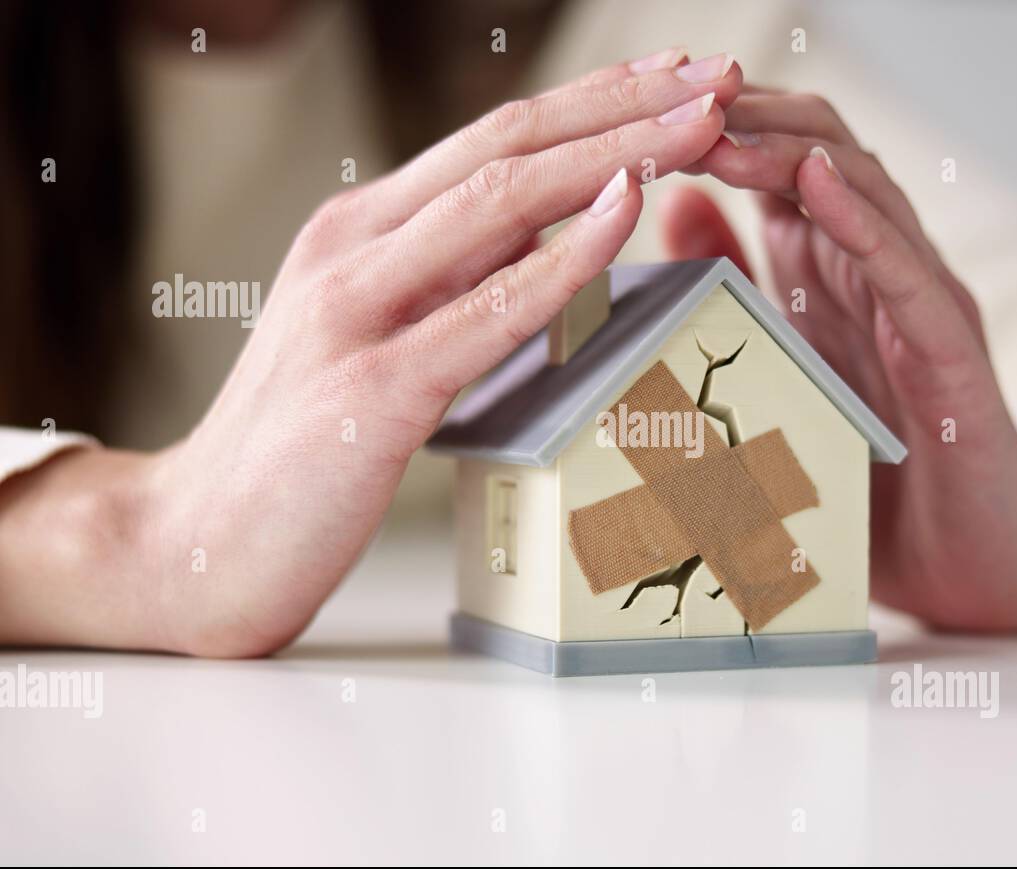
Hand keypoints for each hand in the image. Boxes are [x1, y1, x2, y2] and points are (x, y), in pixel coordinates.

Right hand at [0, 51, 743, 655]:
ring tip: (701, 123)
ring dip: (615, 153)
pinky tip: (623, 210)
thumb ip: (448, 284)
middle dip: (624, 104)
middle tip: (716, 77)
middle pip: (508, 146)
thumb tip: (542, 240)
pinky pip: (486, 309)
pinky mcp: (372, 388)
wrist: (197, 542)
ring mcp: (356, 310)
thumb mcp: (377, 338)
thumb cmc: (299, 451)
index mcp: (358, 232)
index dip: (591, 103)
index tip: (673, 79)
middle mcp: (352, 247)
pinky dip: (562, 256)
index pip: (492, 141)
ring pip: (501, 202)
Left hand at [660, 89, 1016, 629]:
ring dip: (790, 152)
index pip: (775, 167)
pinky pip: (906, 270)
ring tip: (723, 128)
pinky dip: (862, 222)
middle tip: (671, 103)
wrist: (970, 564)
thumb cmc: (875, 475)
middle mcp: (877, 271)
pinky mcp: (952, 350)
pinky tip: (816, 184)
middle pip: (816, 154)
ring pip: (863, 192)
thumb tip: (675, 203)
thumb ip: (738, 290)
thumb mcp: (784, 374)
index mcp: (830, 273)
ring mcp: (919, 302)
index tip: (641, 115)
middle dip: (745, 121)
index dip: (714, 130)